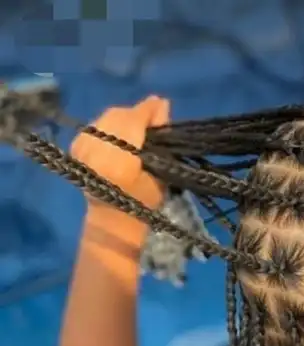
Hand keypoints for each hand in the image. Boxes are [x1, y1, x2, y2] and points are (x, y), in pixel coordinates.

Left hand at [71, 95, 169, 213]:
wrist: (111, 219)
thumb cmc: (142, 203)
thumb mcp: (159, 173)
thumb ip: (159, 139)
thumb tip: (162, 105)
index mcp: (120, 162)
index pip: (133, 122)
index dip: (147, 110)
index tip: (161, 103)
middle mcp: (97, 150)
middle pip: (118, 116)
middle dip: (135, 113)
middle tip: (150, 118)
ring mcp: (83, 147)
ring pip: (106, 118)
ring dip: (122, 118)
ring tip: (135, 126)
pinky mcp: (76, 146)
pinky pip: (96, 124)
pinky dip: (109, 125)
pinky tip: (118, 132)